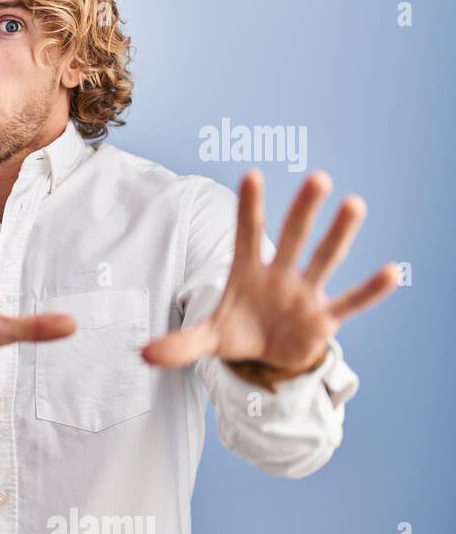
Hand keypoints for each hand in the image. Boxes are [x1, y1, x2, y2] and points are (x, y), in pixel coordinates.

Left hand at [141, 169, 398, 383]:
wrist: (268, 357)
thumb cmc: (239, 334)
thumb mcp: (207, 339)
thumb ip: (180, 344)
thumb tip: (143, 354)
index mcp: (247, 273)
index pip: (247, 235)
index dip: (249, 209)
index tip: (252, 176)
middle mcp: (280, 275)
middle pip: (292, 238)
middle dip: (303, 211)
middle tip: (317, 178)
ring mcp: (305, 294)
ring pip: (324, 259)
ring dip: (338, 235)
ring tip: (354, 204)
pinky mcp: (324, 318)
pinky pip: (349, 302)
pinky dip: (368, 291)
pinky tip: (390, 272)